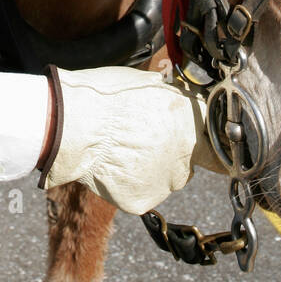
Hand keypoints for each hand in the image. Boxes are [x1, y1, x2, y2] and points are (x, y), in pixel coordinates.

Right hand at [38, 65, 214, 215]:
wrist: (72, 125)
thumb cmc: (101, 97)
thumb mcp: (140, 81)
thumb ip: (164, 94)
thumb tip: (168, 92)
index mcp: (187, 115)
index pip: (208, 126)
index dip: (192, 127)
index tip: (181, 129)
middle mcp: (185, 149)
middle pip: (191, 156)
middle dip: (174, 150)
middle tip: (144, 139)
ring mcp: (166, 178)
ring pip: (170, 178)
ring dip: (155, 169)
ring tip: (125, 152)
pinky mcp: (144, 200)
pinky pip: (144, 193)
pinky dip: (132, 184)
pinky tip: (115, 167)